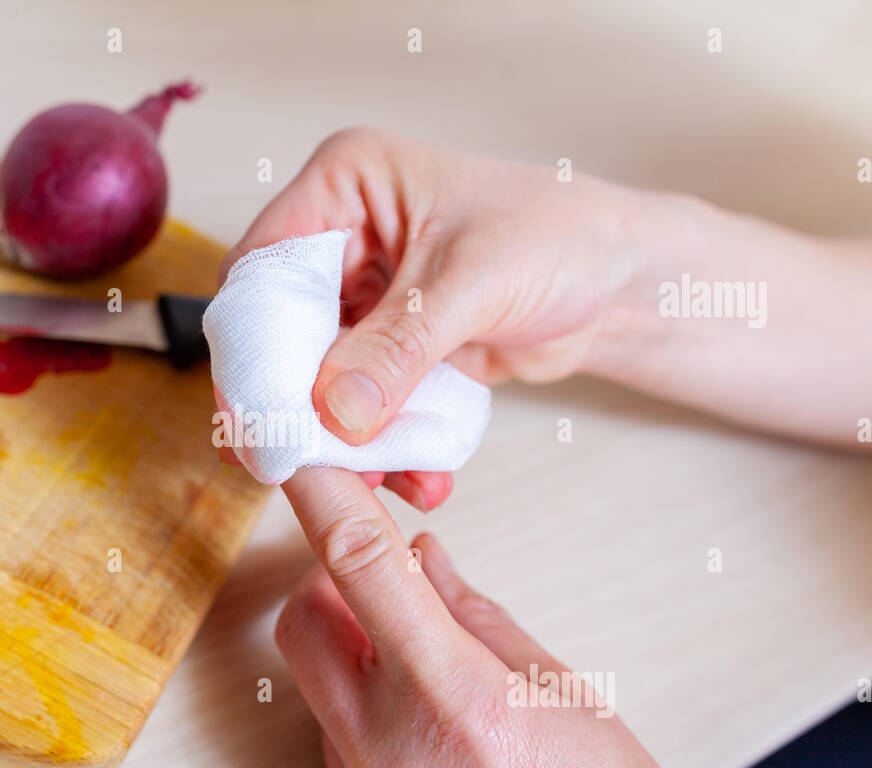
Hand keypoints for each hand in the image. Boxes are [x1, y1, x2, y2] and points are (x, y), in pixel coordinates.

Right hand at [224, 127, 871, 454]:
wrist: (620, 284)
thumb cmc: (560, 240)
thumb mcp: (471, 285)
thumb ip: (397, 348)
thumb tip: (335, 412)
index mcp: (346, 184)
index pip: (263, 266)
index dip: (251, 340)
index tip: (257, 410)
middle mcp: (343, 236)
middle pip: (280, 329)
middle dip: (295, 398)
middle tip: (301, 460)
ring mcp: (363, 295)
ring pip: (314, 375)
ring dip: (338, 433)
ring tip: (370, 480)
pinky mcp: (387, 346)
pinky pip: (358, 401)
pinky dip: (377, 442)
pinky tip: (408, 474)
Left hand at [277, 465, 732, 767]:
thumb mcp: (569, 701)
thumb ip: (478, 621)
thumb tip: (421, 562)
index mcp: (460, 707)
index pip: (360, 569)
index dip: (321, 498)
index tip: (305, 459)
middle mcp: (394, 767)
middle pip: (304, 627)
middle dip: (330, 586)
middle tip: (382, 585)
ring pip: (320, 696)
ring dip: (357, 666)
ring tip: (435, 686)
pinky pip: (336, 761)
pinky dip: (368, 730)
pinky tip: (429, 746)